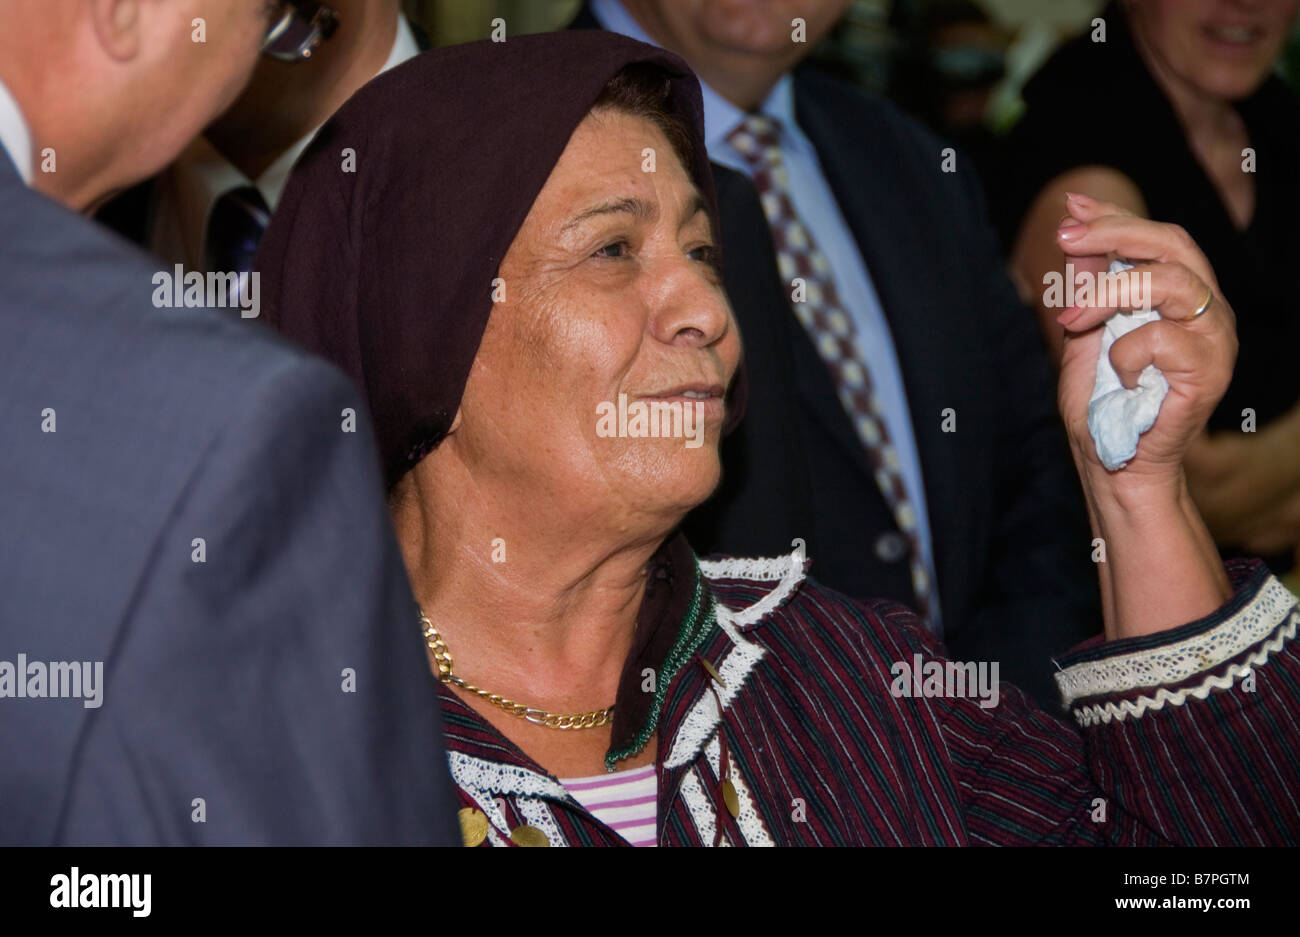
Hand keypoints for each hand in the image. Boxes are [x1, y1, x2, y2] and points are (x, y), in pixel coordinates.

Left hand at [1053, 193, 1236, 498]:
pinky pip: (1162, 338)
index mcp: (1183, 299)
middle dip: (1115, 233)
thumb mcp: (1083, 337)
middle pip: (1173, 244)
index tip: (1072, 207)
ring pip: (1173, 281)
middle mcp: (1208, 312)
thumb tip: (1078, 241)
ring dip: (1111, 293)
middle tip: (1065, 240)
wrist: (1114, 468)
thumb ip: (1086, 290)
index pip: (1159, 240)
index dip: (1116, 217)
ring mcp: (1215, 340)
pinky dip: (1125, 354)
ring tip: (1073, 319)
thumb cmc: (1101, 408)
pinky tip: (1117, 377)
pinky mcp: (1211, 372)